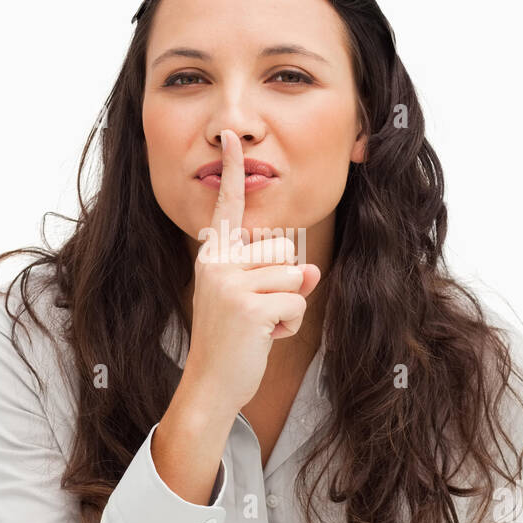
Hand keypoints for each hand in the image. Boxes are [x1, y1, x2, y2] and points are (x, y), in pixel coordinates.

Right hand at [181, 128, 321, 416]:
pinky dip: (290, 322)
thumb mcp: (256, 302)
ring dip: (289, 305)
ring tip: (261, 325)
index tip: (231, 138)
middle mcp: (217, 263)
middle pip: (283, 249)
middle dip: (284, 283)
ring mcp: (230, 283)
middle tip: (257, 313)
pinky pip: (295, 300)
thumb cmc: (233, 342)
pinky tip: (265, 336)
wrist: (210, 384)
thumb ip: (281, 278)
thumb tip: (311, 270)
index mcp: (214, 256)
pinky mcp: (248, 305)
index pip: (228, 208)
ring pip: (294, 274)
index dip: (231, 171)